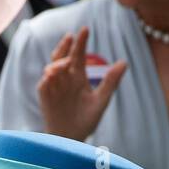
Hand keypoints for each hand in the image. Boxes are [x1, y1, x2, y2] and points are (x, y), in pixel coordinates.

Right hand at [37, 26, 126, 141]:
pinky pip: (43, 85)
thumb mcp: (101, 101)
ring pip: (51, 67)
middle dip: (66, 46)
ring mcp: (54, 87)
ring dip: (57, 62)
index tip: (85, 29)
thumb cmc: (86, 120)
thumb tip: (124, 62)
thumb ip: (110, 82)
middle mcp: (65, 79)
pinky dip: (47, 79)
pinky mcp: (45, 98)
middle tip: (71, 36)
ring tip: (66, 61)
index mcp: (78, 77)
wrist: (72, 139)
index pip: (78, 55)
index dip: (81, 42)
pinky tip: (52, 74)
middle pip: (62, 56)